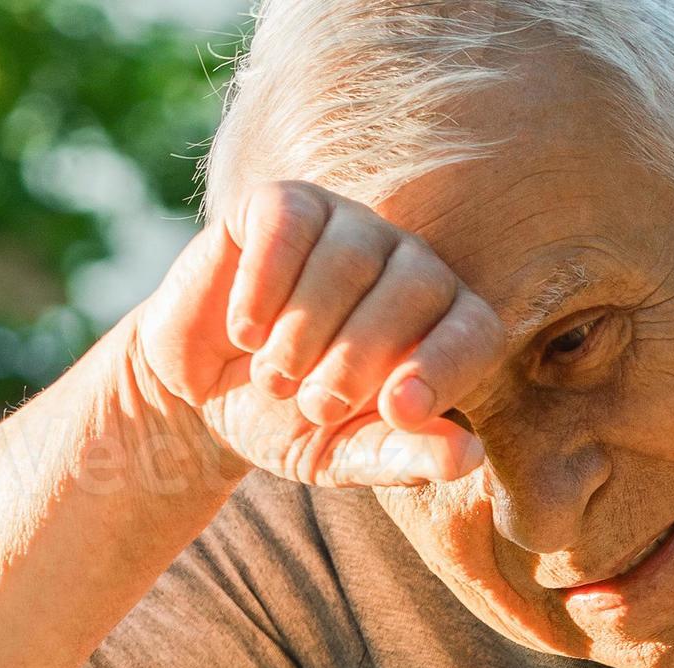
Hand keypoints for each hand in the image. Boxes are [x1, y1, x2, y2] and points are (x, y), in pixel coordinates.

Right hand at [129, 180, 503, 489]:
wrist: (199, 393)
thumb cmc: (290, 422)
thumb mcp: (343, 454)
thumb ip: (402, 457)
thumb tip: (468, 456)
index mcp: (443, 327)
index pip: (475, 332)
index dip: (445, 367)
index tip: (398, 412)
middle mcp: (409, 265)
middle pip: (416, 289)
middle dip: (360, 358)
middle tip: (316, 408)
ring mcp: (350, 226)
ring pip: (350, 258)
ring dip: (305, 330)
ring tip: (275, 379)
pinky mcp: (284, 204)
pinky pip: (289, 225)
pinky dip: (264, 285)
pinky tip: (246, 332)